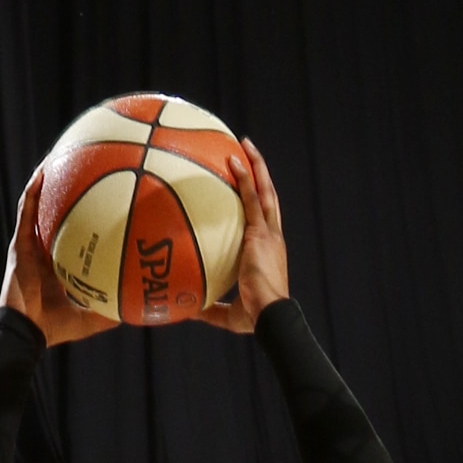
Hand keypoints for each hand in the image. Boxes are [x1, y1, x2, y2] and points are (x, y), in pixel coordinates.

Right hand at [0, 174, 113, 349]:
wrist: (27, 332)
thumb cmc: (56, 328)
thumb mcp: (93, 317)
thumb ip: (114, 309)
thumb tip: (141, 305)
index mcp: (58, 263)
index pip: (70, 232)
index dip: (81, 215)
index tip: (99, 198)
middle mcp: (43, 249)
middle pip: (53, 212)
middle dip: (63, 191)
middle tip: (81, 168)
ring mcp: (29, 245)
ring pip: (36, 206)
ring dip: (45, 182)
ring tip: (58, 159)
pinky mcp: (19, 245)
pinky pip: (26, 212)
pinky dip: (33, 193)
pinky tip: (42, 174)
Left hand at [197, 140, 290, 334]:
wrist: (271, 314)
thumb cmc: (256, 318)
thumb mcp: (231, 313)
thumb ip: (212, 308)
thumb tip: (189, 309)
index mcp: (269, 251)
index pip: (265, 220)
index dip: (259, 202)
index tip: (249, 187)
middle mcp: (273, 237)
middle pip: (268, 197)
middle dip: (260, 174)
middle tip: (248, 153)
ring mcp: (269, 233)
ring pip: (264, 190)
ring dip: (256, 165)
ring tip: (244, 144)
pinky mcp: (261, 233)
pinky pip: (251, 197)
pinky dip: (244, 177)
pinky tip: (234, 159)